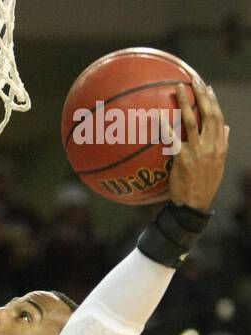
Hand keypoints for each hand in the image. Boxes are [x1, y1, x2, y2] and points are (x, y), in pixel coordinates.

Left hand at [167, 80, 229, 210]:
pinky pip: (173, 139)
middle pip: (208, 114)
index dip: (213, 101)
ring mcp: (197, 152)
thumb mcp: (219, 163)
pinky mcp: (183, 159)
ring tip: (178, 87)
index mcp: (220, 145)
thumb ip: (223, 143)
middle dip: (202, 94)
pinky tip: (158, 115)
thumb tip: (227, 127)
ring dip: (185, 102)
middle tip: (193, 79)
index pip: (218, 117)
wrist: (195, 205)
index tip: (207, 87)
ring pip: (192, 121)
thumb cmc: (205, 184)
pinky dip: (166, 126)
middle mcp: (211, 145)